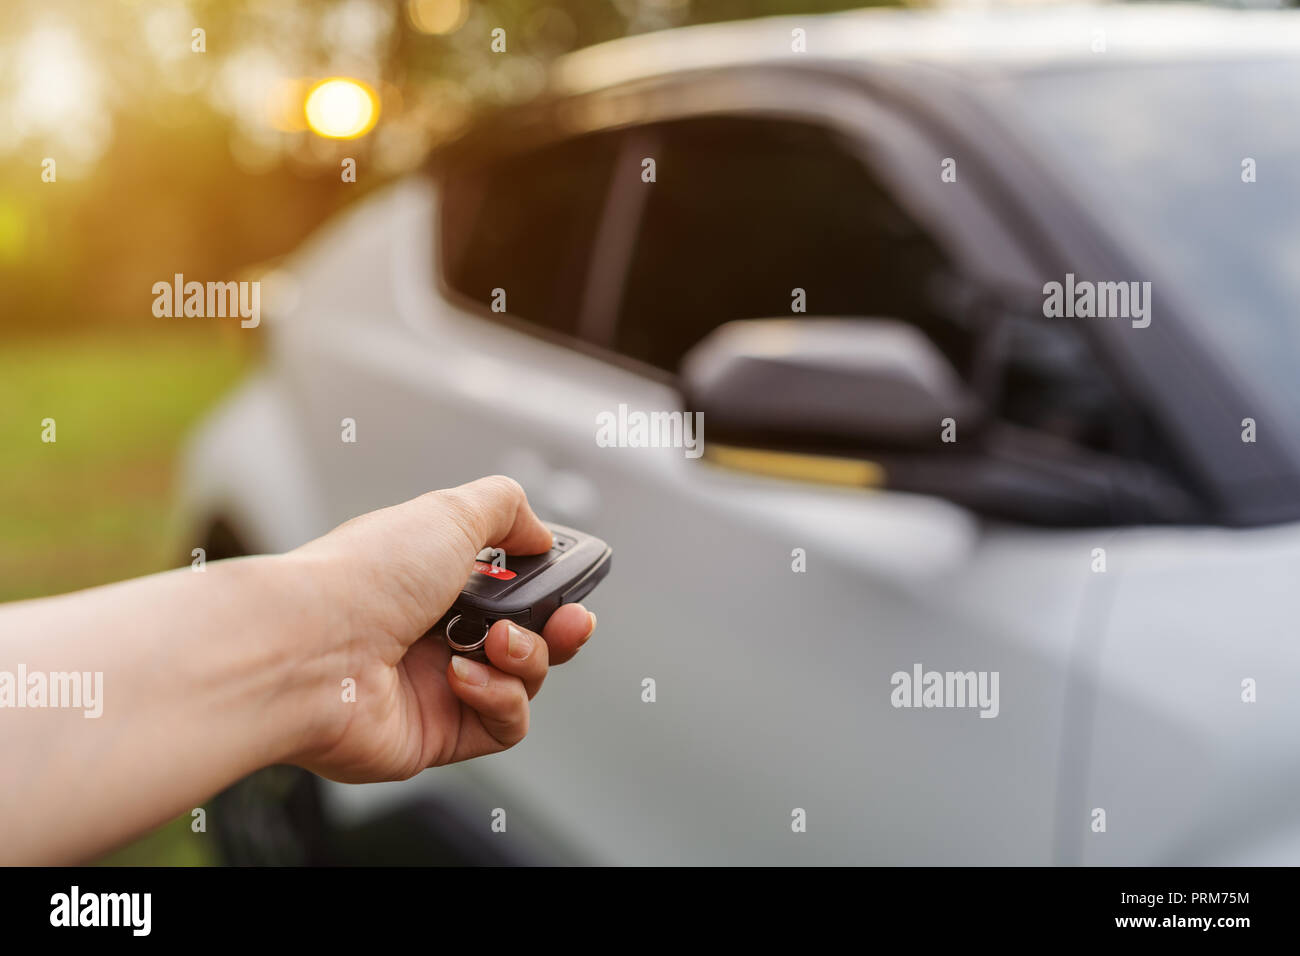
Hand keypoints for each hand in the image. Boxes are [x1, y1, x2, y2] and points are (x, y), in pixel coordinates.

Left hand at [284, 475, 596, 782]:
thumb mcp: (447, 513)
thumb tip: (538, 533)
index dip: (546, 583)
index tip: (570, 578)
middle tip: (570, 620)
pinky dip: (499, 698)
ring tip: (495, 641)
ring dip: (525, 658)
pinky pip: (503, 724)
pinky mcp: (436, 736)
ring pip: (522, 681)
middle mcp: (432, 632)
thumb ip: (504, 509)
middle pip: (526, 636)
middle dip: (559, 628)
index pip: (507, 583)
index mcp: (430, 578)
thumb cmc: (364, 578)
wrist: (307, 650)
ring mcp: (434, 686)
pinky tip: (462, 676)